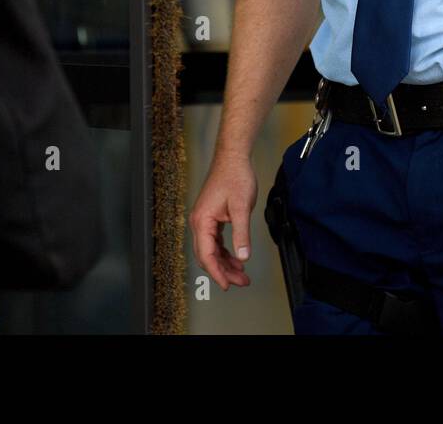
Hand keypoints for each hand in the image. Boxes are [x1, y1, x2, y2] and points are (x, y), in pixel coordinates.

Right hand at [189, 151, 256, 290]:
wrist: (233, 157)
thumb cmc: (235, 176)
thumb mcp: (241, 208)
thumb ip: (242, 234)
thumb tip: (243, 256)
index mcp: (202, 221)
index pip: (206, 255)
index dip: (217, 272)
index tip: (228, 285)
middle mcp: (199, 222)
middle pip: (207, 255)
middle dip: (223, 271)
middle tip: (240, 282)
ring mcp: (204, 219)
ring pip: (211, 249)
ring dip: (225, 263)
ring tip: (241, 274)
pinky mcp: (211, 216)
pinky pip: (215, 241)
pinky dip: (225, 251)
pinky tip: (236, 258)